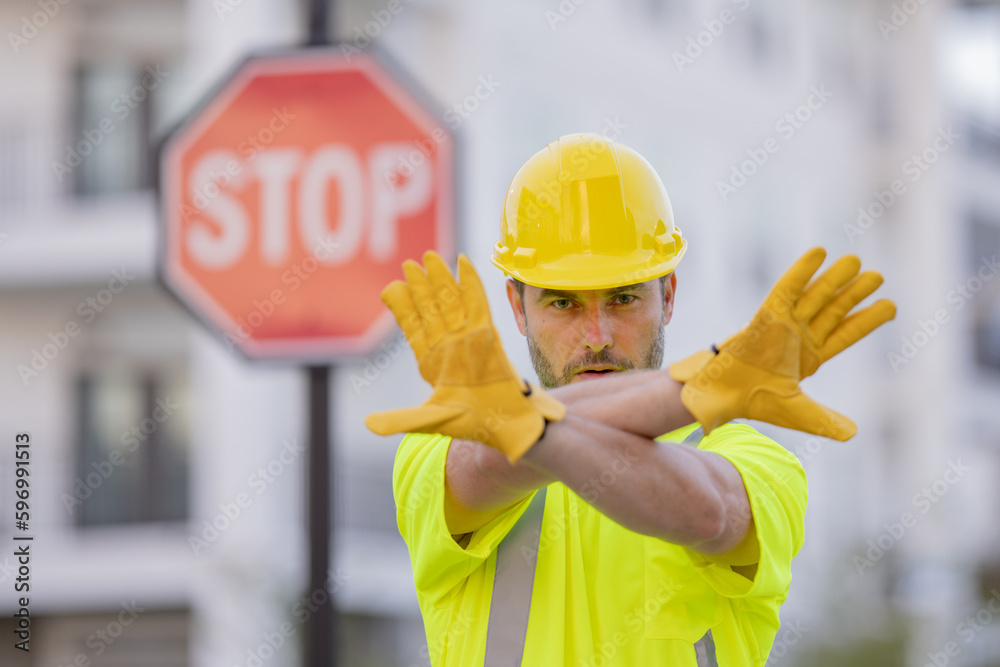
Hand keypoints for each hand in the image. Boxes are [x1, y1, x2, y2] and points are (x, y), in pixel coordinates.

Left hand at [365, 251, 565, 462]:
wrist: (505, 426)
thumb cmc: (471, 423)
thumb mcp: (430, 419)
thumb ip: (400, 419)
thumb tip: (368, 424)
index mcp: (432, 362)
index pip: (413, 327)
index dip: (403, 307)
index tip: (391, 288)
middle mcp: (449, 346)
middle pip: (431, 308)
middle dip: (420, 286)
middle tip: (409, 263)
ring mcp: (469, 338)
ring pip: (452, 301)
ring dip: (441, 279)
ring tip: (431, 256)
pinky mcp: (488, 335)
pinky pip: (478, 303)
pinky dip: (471, 282)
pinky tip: (464, 262)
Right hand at [669, 247, 895, 439]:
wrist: (724, 394)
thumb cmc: (755, 401)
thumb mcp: (798, 412)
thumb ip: (825, 420)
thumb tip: (852, 433)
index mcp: (810, 357)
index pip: (845, 334)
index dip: (866, 320)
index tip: (890, 306)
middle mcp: (799, 336)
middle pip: (834, 310)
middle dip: (855, 293)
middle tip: (878, 275)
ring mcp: (784, 323)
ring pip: (815, 296)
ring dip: (835, 278)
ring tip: (856, 260)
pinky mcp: (767, 313)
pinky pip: (788, 288)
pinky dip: (802, 271)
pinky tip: (819, 253)